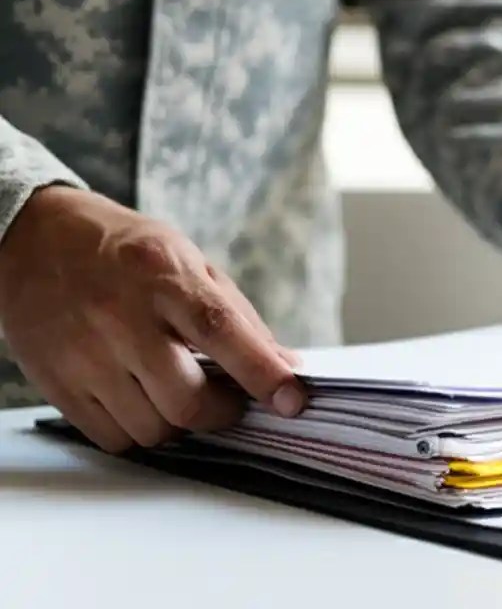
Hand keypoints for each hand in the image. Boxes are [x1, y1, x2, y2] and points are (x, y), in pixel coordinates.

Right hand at [0, 186, 304, 452]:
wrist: (32, 238)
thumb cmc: (125, 251)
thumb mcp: (189, 260)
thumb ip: (239, 316)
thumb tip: (286, 366)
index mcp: (164, 277)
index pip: (222, 330)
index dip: (263, 372)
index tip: (294, 400)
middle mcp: (121, 317)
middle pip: (186, 400)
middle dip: (222, 414)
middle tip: (229, 402)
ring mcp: (85, 355)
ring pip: (152, 429)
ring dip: (180, 425)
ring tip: (179, 394)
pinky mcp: (56, 383)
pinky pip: (113, 438)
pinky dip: (139, 432)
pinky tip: (142, 402)